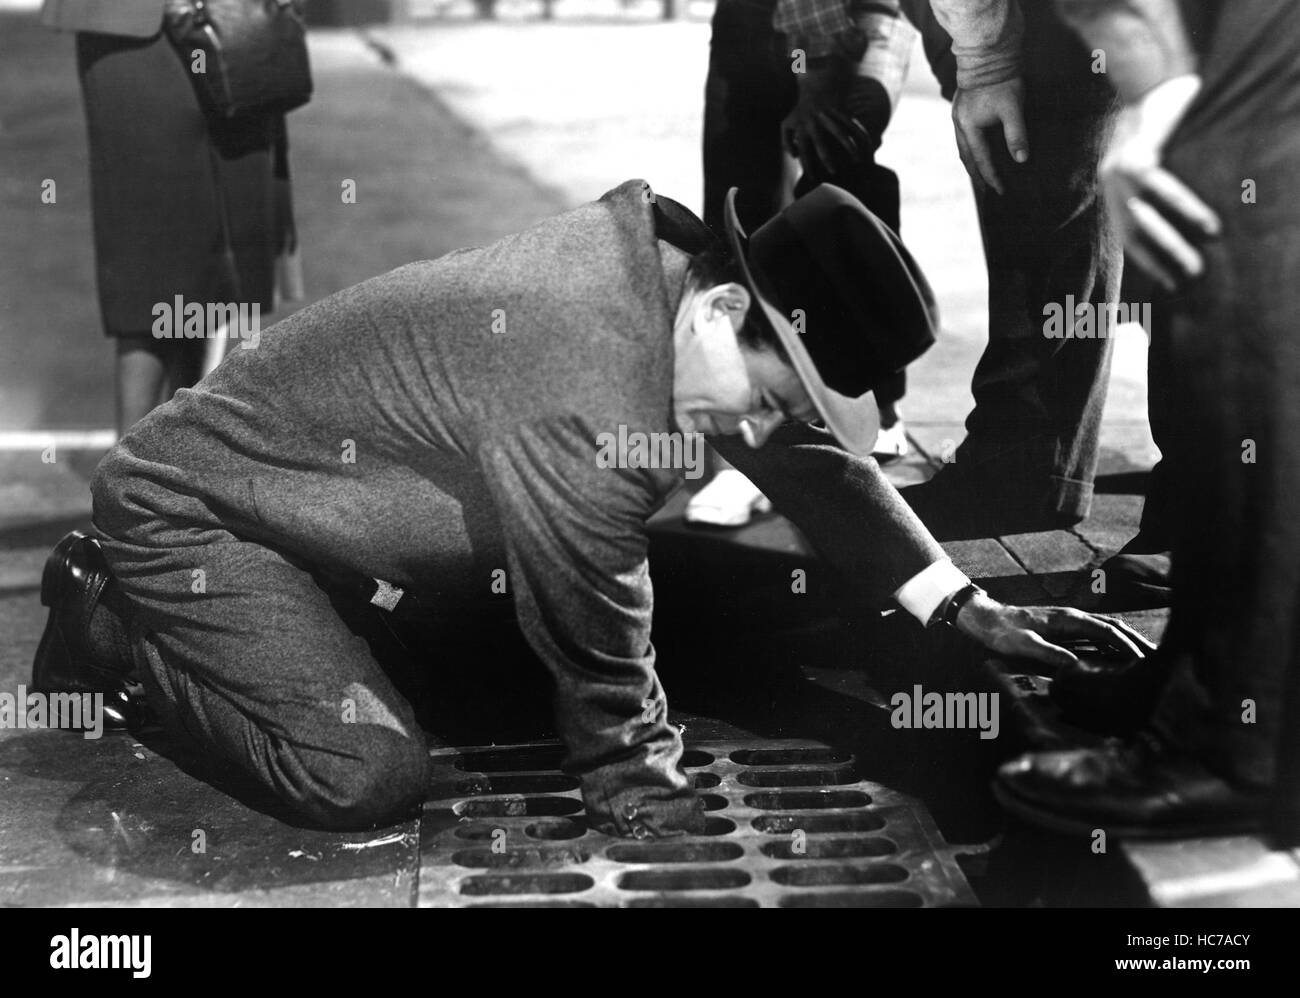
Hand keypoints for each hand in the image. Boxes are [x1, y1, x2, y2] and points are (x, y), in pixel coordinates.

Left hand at [781, 65, 875, 179]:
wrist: (816, 85)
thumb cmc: (800, 111)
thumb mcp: (787, 124)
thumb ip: (786, 142)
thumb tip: (795, 157)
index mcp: (802, 128)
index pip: (803, 151)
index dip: (807, 166)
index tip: (813, 179)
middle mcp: (815, 122)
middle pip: (821, 143)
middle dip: (826, 158)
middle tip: (833, 172)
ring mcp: (829, 116)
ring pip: (841, 133)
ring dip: (850, 147)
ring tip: (858, 161)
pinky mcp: (841, 110)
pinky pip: (854, 125)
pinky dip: (862, 135)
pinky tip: (869, 147)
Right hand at [950, 77, 1027, 195]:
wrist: (987, 54)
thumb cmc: (1002, 80)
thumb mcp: (1013, 109)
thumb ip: (1016, 134)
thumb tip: (1022, 159)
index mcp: (969, 127)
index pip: (981, 160)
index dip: (992, 177)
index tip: (1001, 191)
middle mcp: (959, 124)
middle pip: (966, 158)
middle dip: (976, 175)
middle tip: (986, 191)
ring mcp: (957, 116)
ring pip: (963, 147)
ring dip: (972, 162)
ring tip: (980, 174)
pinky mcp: (961, 108)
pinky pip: (963, 135)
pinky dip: (970, 147)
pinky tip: (977, 148)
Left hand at [953, 592, 1156, 670]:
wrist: (987, 617)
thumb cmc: (1002, 632)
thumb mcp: (1022, 644)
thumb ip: (1048, 653)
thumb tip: (1075, 666)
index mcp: (1068, 620)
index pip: (1108, 632)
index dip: (1128, 646)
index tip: (1146, 661)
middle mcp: (1074, 617)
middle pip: (1115, 627)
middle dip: (1138, 641)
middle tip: (1161, 658)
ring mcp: (1071, 620)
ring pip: (1109, 628)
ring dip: (1130, 640)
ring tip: (1149, 656)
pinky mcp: (1067, 626)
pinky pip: (1098, 633)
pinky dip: (1115, 641)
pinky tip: (1121, 654)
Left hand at [1102, 105, 1220, 292]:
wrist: (1150, 75)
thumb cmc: (1159, 114)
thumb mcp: (1154, 152)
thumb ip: (1158, 181)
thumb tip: (1187, 211)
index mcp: (1112, 188)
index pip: (1127, 236)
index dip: (1147, 261)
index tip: (1168, 283)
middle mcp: (1110, 184)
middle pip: (1134, 235)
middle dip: (1161, 261)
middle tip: (1187, 282)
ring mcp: (1118, 173)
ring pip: (1146, 220)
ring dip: (1173, 244)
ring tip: (1198, 264)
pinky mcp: (1134, 158)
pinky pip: (1162, 192)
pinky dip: (1185, 209)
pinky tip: (1207, 225)